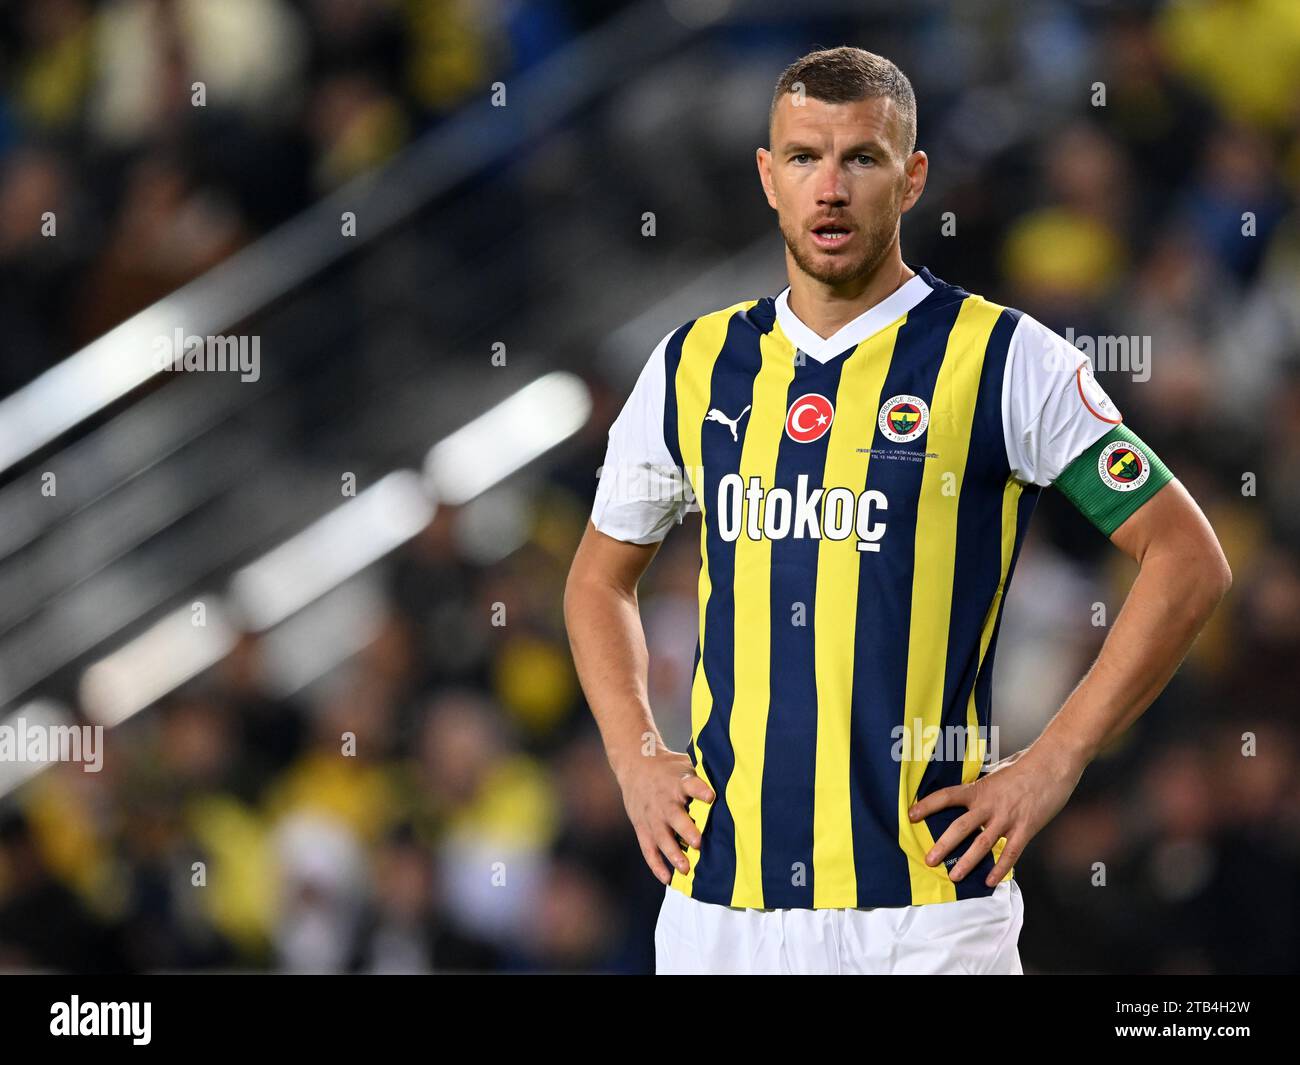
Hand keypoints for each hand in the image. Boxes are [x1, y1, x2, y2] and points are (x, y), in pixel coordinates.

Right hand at [614, 743, 714, 884]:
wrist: (635, 765)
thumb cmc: (669, 768)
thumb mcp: (685, 765)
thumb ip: (705, 776)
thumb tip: (737, 783)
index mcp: (678, 782)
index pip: (690, 784)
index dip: (700, 790)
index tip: (710, 797)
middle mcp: (665, 801)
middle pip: (674, 816)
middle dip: (686, 830)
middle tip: (698, 843)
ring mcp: (652, 817)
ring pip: (662, 837)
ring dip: (673, 853)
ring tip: (686, 868)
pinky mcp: (642, 828)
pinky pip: (648, 849)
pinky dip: (657, 865)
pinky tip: (668, 878)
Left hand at [907, 740, 1084, 886]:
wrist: (1052, 765)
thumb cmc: (1026, 765)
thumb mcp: (997, 772)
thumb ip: (983, 784)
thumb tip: (971, 787)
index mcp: (980, 789)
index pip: (947, 796)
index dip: (928, 805)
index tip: (911, 815)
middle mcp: (989, 805)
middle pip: (960, 827)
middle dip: (943, 846)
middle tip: (929, 860)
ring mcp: (1007, 818)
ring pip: (982, 844)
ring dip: (967, 863)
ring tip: (954, 877)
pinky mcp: (1025, 828)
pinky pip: (1010, 853)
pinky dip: (999, 868)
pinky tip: (990, 881)